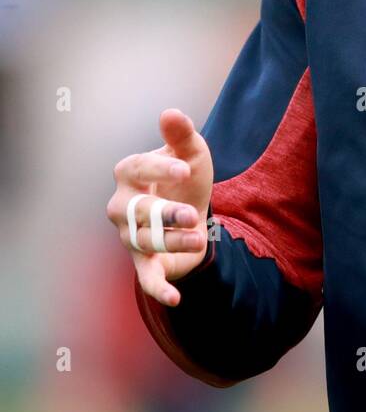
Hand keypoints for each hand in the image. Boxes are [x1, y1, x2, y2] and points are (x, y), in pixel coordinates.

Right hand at [106, 109, 213, 306]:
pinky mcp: (145, 262)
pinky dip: (158, 289)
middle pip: (137, 210)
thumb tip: (170, 113)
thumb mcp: (192, 154)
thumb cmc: (185, 178)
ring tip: (197, 238)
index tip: (185, 169)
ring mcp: (130, 236)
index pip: (136, 168)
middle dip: (164, 213)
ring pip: (145, 241)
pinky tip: (174, 298)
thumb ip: (181, 135)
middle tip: (192, 214)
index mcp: (130, 173)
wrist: (194, 213)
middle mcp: (123, 205)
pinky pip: (146, 278)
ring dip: (172, 242)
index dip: (159, 169)